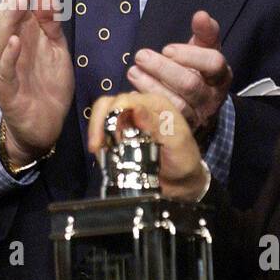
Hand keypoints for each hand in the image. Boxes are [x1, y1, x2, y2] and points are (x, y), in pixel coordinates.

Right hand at [0, 0, 73, 165]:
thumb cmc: (48, 86)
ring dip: (8, 21)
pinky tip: (15, 42)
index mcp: (22, 39)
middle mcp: (10, 51)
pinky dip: (8, 57)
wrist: (45, 126)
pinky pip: (3, 72)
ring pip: (0, 42)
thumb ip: (51, 23)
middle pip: (5, 22)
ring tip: (18, 3)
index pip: (15, 12)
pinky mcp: (7, 91)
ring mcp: (5, 70)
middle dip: (14, 1)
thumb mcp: (56, 49)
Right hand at [88, 93, 207, 201]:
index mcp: (154, 103)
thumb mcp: (176, 141)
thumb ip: (156, 124)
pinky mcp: (121, 133)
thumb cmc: (184, 158)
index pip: (124, 99)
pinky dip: (100, 141)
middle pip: (108, 104)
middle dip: (98, 123)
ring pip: (103, 115)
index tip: (106, 137)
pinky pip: (104, 131)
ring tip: (98, 151)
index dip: (111, 114)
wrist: (182, 179)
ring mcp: (128, 120)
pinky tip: (102, 153)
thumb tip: (135, 108)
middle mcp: (139, 107)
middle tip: (96, 146)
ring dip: (97, 132)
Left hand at [127, 10, 231, 134]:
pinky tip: (133, 92)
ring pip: (175, 106)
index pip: (214, 63)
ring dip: (150, 87)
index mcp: (221, 76)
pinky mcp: (179, 131)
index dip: (190, 55)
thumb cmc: (199, 72)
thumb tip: (201, 14)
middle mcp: (211, 98)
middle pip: (190, 85)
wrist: (201, 110)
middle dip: (163, 69)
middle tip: (140, 55)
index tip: (167, 48)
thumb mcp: (205, 52)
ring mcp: (196, 117)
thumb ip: (205, 33)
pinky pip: (162, 121)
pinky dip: (147, 106)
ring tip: (133, 71)